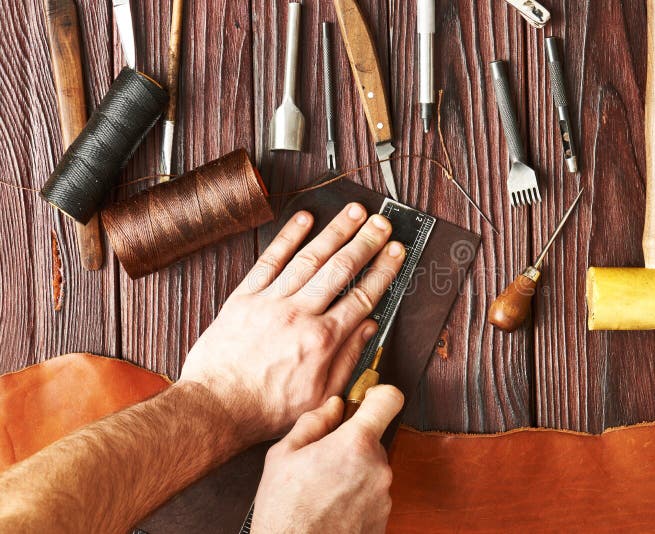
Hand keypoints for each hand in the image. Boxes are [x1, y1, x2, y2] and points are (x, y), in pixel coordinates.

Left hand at [179, 204, 404, 443]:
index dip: (383, 271)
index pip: (362, 296)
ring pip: (309, 258)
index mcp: (322, 340)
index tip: (395, 252)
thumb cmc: (265, 407)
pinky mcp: (244, 297)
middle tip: (382, 223)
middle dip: (365, 242)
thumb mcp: (320, 394)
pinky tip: (304, 219)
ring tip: (354, 212)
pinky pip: (270, 260)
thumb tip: (368, 329)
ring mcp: (270, 302)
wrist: (215, 407)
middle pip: (340, 270)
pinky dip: (288, 237)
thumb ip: (348, 358)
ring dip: (335, 231)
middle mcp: (299, 315)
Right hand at [253, 385, 403, 533]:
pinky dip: (355, 496)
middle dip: (350, 445)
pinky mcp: (384, 518)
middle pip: (373, 440)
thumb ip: (313, 422)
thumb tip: (334, 406)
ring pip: (371, 469)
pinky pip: (372, 494)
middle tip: (321, 462)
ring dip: (352, 473)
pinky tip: (330, 508)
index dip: (379, 393)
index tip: (368, 397)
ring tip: (321, 491)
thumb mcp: (283, 456)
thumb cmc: (284, 513)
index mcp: (355, 444)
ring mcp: (383, 496)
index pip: (389, 399)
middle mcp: (378, 468)